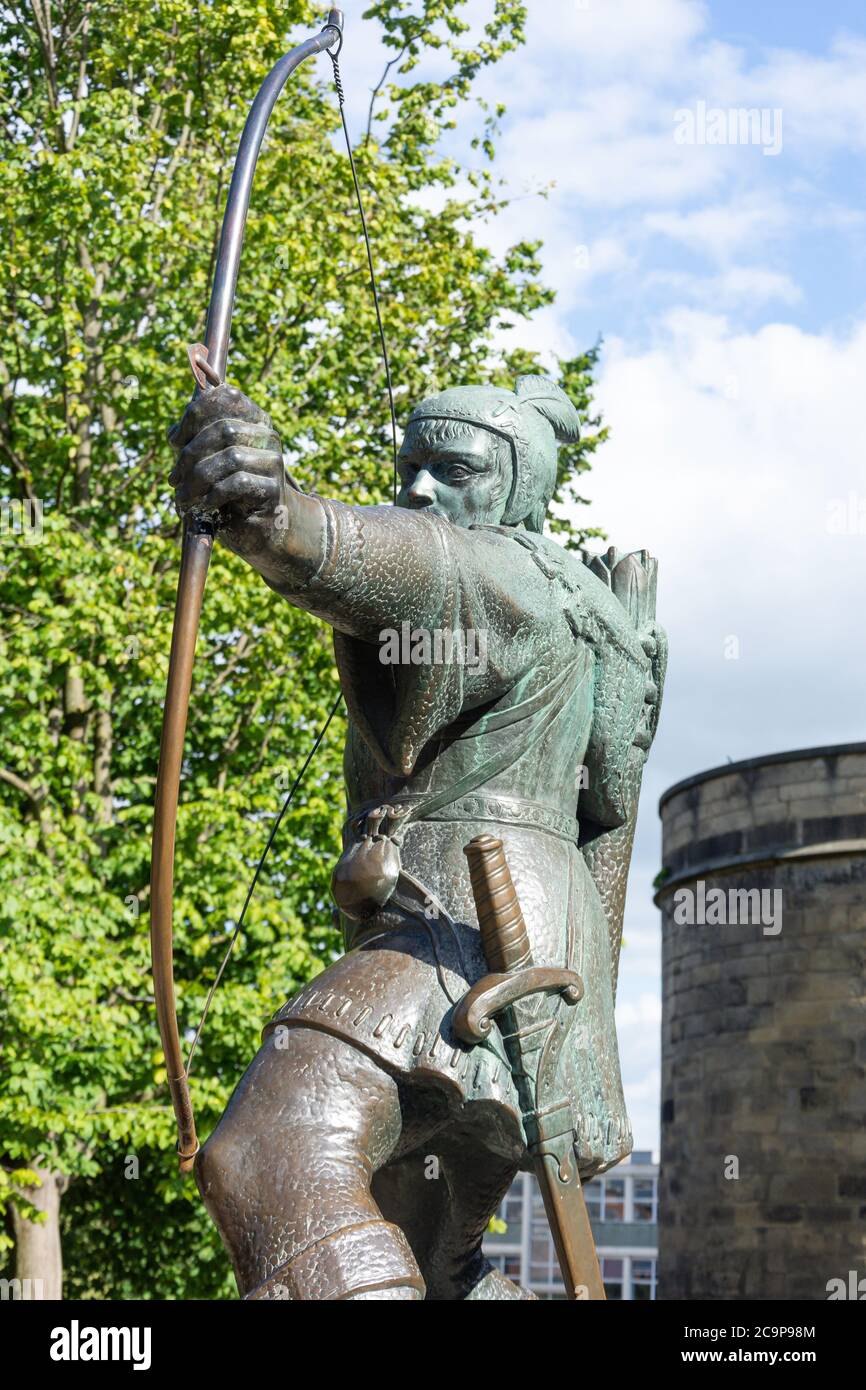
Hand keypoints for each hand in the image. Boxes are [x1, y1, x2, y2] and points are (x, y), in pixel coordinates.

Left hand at [167, 384, 286, 558]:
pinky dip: (214, 495)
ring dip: (199, 479)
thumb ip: (193, 443)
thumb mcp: (208, 462)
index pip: (227, 396)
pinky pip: (238, 483)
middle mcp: (268, 436)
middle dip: (190, 454)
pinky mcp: (274, 488)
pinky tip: (204, 507)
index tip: (175, 440)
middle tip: (174, 479)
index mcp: (252, 421)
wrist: (260, 530)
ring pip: (231, 457)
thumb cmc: (230, 494)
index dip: (196, 413)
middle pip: (224, 429)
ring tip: (184, 498)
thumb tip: (175, 434)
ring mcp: (274, 462)